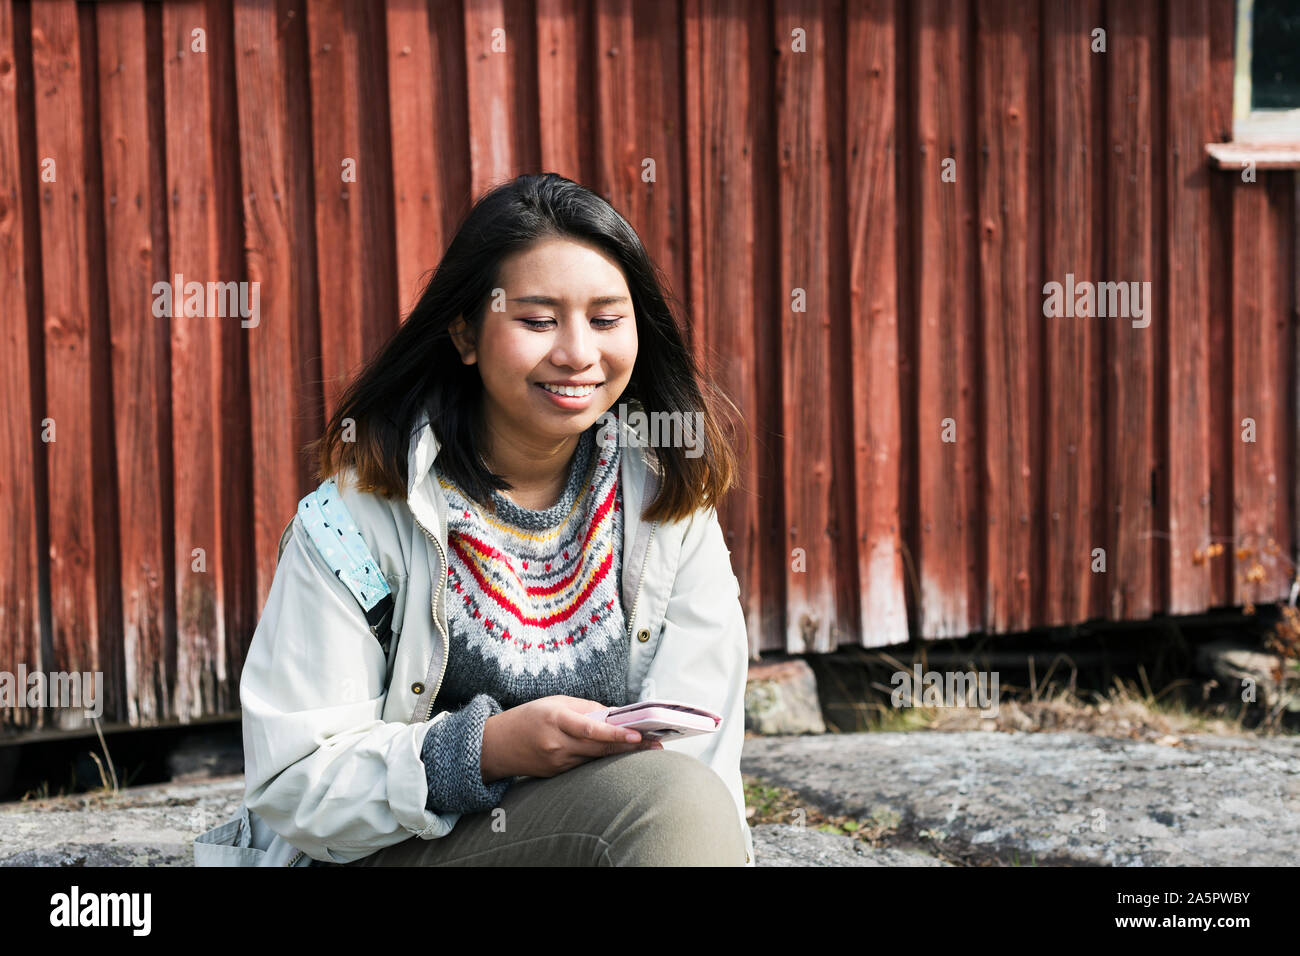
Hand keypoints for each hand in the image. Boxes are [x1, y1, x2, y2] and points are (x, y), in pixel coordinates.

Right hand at [481, 695, 663, 782]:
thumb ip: (586, 708)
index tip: (638, 734)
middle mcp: (556, 744)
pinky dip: (604, 759)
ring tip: (648, 749)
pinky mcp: (557, 774)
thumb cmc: (527, 718)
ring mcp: (557, 763)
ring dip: (622, 754)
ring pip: (596, 759)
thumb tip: (615, 714)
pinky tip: (621, 755)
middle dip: (630, 746)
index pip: (590, 729)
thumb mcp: (555, 703)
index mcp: (555, 720)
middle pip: (600, 748)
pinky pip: (586, 766)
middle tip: (656, 745)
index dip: (616, 733)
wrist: (495, 746)